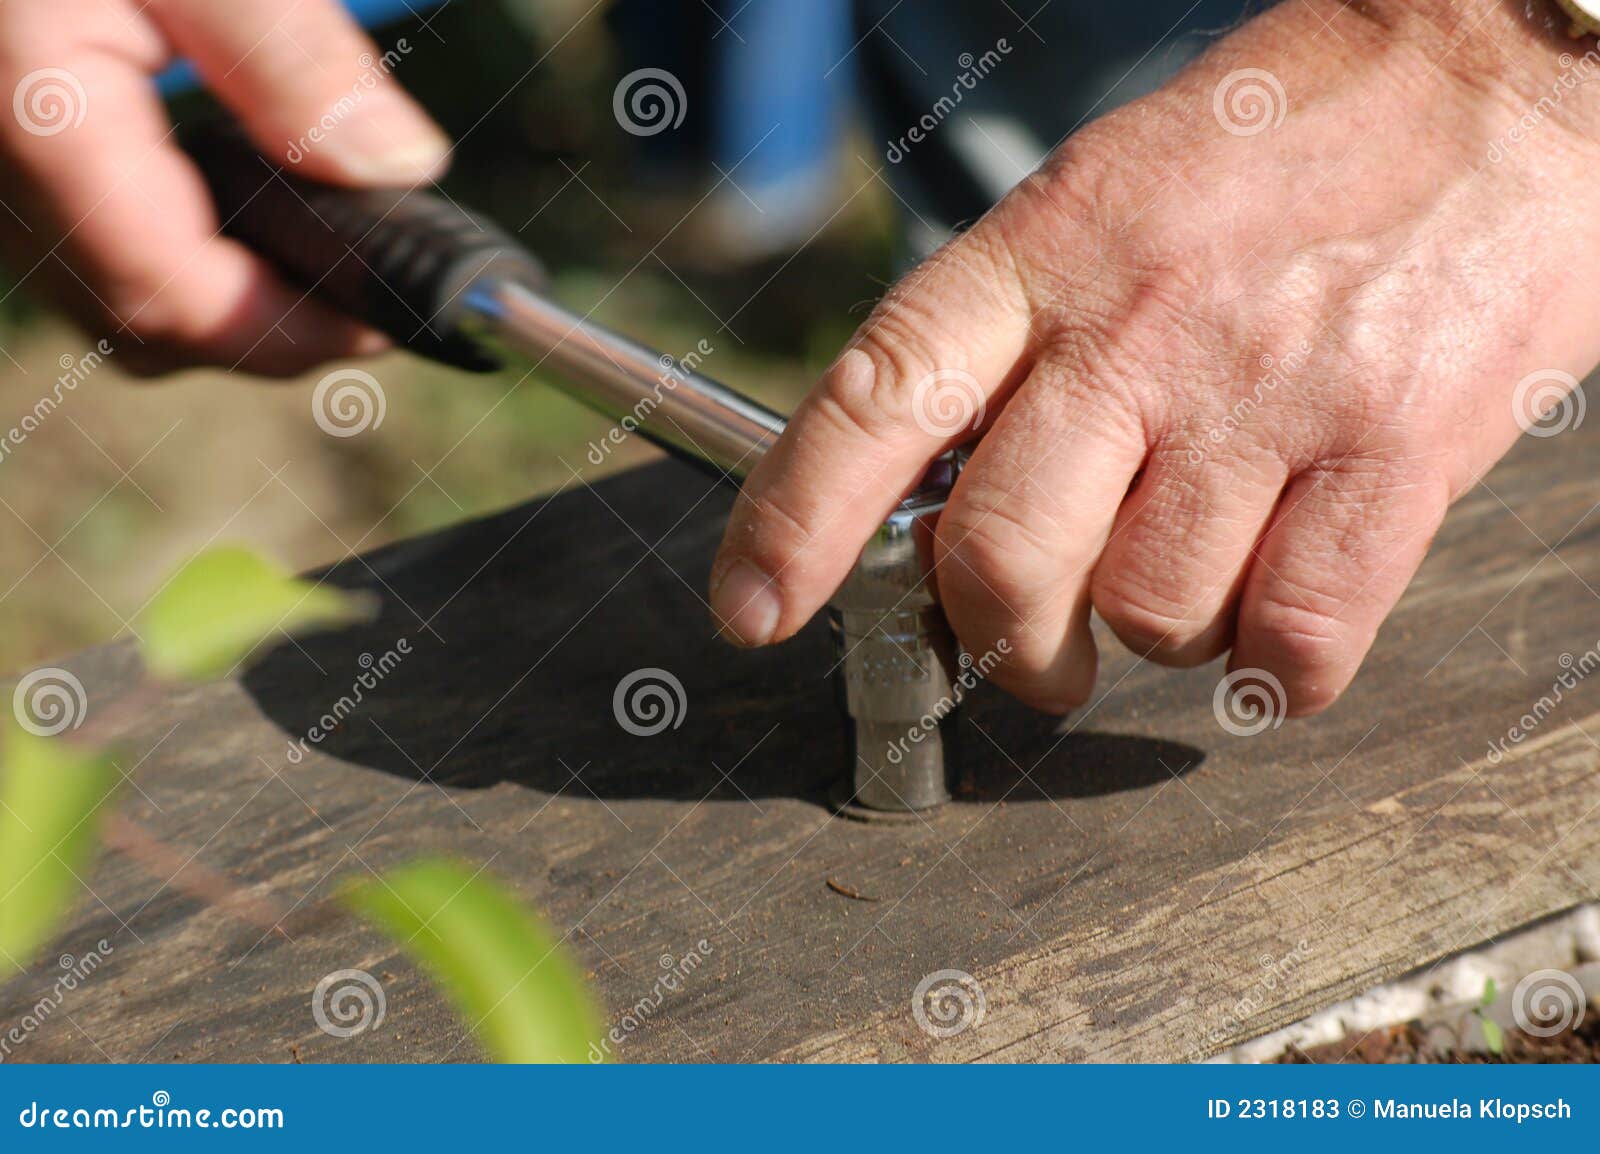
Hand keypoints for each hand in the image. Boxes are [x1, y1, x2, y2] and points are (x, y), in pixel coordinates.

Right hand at [0, 0, 449, 374]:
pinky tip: (243, 205)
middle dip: (263, 327)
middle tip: (363, 287)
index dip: (289, 332)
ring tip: (318, 248)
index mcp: (42, 118)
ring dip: (222, 297)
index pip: (170, 296)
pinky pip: (86, 244)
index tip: (383, 317)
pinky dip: (176, 248)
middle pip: (138, 321)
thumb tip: (400, 167)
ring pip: (106, 294)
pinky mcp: (6, 151)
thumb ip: (292, 57)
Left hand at [710, 0, 1599, 716]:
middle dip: (1004, 639)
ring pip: (1146, 615)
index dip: (793, 521)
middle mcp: (1139, 331)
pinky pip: (1290, 645)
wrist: (1498, 75)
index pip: (875, 399)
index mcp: (1046, 252)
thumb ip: (1017, 347)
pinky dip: (1273, 669)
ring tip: (1203, 560)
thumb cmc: (1287, 145)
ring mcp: (1268, 398)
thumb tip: (939, 503)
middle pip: (1001, 558)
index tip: (753, 607)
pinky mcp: (1394, 456)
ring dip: (1155, 630)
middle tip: (1034, 648)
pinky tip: (1283, 608)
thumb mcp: (1106, 197)